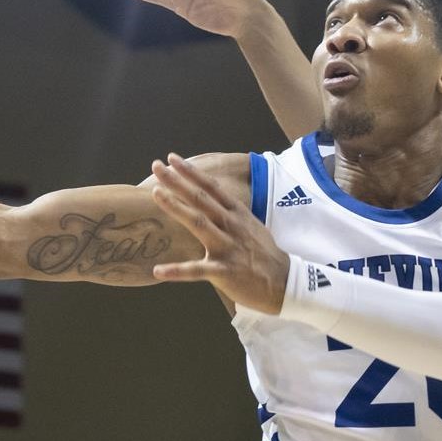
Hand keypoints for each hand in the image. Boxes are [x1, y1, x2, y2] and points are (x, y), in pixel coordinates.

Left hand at [149, 153, 290, 313]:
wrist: (285, 282)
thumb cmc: (264, 254)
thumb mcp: (250, 226)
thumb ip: (230, 214)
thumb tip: (213, 201)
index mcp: (237, 214)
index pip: (211, 187)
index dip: (191, 172)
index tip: (172, 158)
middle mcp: (231, 225)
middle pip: (201, 198)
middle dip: (178, 181)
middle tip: (157, 166)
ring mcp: (228, 247)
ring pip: (199, 223)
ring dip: (176, 207)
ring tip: (156, 194)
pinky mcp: (224, 271)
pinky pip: (196, 270)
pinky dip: (176, 271)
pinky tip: (157, 270)